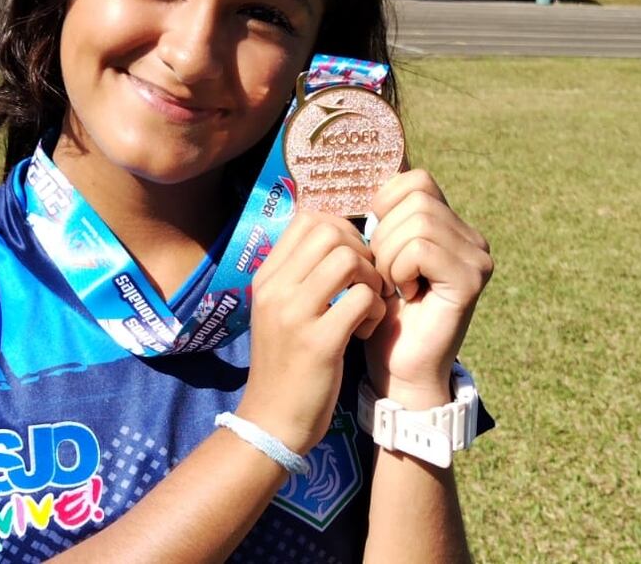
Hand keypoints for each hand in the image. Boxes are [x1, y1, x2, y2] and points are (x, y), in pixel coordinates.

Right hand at [239, 212, 386, 453]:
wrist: (272, 420)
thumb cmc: (285, 363)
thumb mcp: (280, 311)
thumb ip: (300, 275)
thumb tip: (336, 239)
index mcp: (266, 278)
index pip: (306, 219)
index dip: (340, 231)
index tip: (351, 261)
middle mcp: (275, 289)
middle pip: (330, 232)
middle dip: (360, 251)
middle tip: (365, 282)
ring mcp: (294, 315)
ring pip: (348, 260)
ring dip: (370, 279)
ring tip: (367, 305)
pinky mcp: (319, 343)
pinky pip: (361, 299)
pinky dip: (374, 309)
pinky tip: (366, 329)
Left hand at [364, 170, 492, 406]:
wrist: (398, 368)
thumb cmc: (383, 313)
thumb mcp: (379, 255)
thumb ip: (386, 217)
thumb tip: (368, 172)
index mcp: (451, 226)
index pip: (417, 180)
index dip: (385, 204)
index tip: (377, 244)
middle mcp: (472, 238)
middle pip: (416, 199)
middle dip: (383, 235)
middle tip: (385, 274)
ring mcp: (477, 258)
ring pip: (418, 222)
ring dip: (388, 256)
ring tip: (394, 285)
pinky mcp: (470, 280)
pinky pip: (421, 248)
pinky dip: (399, 269)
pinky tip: (405, 295)